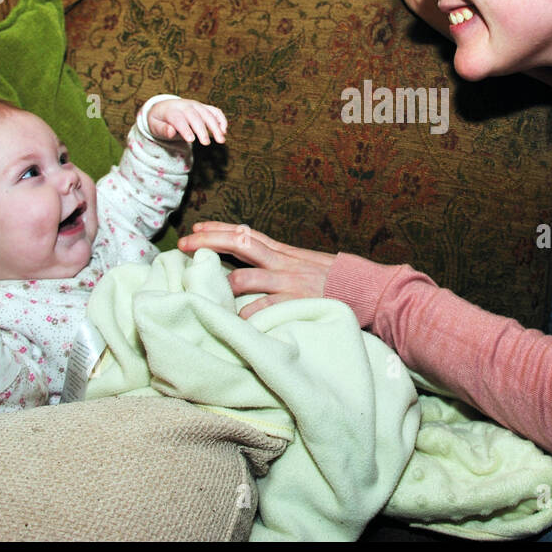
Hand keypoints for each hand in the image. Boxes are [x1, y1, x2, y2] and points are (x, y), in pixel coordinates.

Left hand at [148, 97, 227, 144]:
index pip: (178, 119)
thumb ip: (162, 129)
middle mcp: (185, 105)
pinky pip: (215, 111)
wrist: (163, 108)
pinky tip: (224, 131)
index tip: (191, 140)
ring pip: (207, 114)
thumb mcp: (154, 126)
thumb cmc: (159, 120)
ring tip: (221, 140)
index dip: (185, 129)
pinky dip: (221, 120)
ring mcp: (196, 105)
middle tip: (206, 143)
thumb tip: (171, 132)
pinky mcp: (204, 108)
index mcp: (171, 110)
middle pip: (195, 116)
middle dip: (202, 129)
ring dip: (216, 126)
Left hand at [177, 222, 336, 317]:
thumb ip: (280, 264)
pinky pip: (262, 309)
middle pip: (239, 244)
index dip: (219, 230)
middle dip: (208, 243)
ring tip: (204, 294)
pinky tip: (235, 323)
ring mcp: (288, 282)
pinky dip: (246, 317)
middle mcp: (283, 263)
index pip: (246, 233)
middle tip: (183, 246)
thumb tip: (253, 267)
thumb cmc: (336, 280)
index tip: (196, 229)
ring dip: (222, 286)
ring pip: (244, 278)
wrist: (368, 289)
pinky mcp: (295, 302)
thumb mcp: (306, 265)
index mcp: (284, 252)